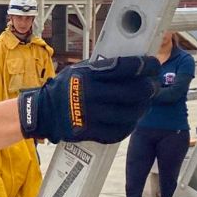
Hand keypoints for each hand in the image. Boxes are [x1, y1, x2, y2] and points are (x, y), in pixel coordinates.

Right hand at [18, 56, 158, 143]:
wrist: (43, 112)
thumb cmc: (65, 87)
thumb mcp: (81, 69)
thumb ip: (104, 68)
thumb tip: (134, 63)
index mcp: (90, 74)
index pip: (127, 66)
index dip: (146, 65)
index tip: (153, 64)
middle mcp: (91, 94)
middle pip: (135, 91)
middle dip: (150, 88)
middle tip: (153, 86)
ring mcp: (91, 115)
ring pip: (131, 113)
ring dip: (143, 108)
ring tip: (145, 103)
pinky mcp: (90, 132)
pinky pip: (119, 131)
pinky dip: (130, 126)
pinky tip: (132, 119)